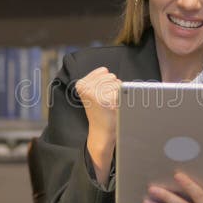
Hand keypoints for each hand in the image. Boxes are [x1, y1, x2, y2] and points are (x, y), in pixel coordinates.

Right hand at [75, 67, 120, 185]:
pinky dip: (121, 98)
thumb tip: (109, 73)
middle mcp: (85, 87)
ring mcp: (94, 93)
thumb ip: (99, 78)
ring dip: (117, 93)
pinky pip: (121, 91)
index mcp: (81, 84)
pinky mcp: (104, 100)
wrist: (101, 131)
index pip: (104, 71)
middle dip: (112, 87)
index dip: (107, 82)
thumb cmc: (101, 111)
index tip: (101, 94)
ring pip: (117, 83)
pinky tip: (113, 107)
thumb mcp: (94, 91)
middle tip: (106, 101)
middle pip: (111, 76)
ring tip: (109, 104)